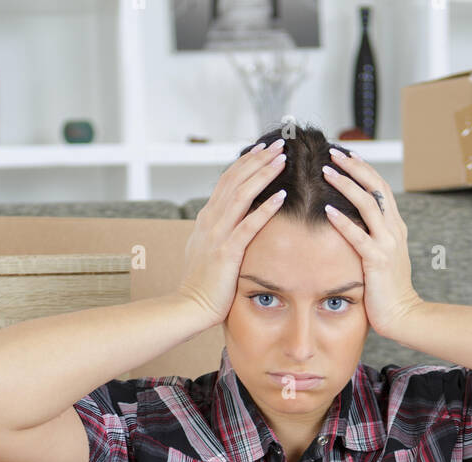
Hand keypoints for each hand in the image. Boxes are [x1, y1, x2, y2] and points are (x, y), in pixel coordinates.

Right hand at [176, 140, 289, 326]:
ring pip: (241, 195)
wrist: (189, 307)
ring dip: (263, 175)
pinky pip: (248, 225)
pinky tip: (281, 196)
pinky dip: (265, 209)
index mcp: (206, 218)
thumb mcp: (206, 250)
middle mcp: (210, 220)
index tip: (263, 150)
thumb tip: (227, 223)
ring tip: (282, 160)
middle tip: (279, 144)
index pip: (227, 180)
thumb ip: (216, 233)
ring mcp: (217, 235)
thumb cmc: (202, 284)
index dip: (246, 162)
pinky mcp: (226, 253)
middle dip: (258, 160)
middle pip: (235, 180)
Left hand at [322, 149, 422, 341]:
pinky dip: (342, 221)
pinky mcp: (377, 260)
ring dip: (346, 184)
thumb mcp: (384, 258)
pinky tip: (326, 210)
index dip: (363, 169)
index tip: (346, 155)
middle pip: (375, 187)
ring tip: (327, 172)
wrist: (404, 315)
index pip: (380, 188)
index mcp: (395, 227)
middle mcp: (394, 230)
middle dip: (354, 167)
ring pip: (367, 204)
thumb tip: (353, 228)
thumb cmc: (388, 291)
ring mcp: (387, 244)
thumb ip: (373, 240)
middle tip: (333, 153)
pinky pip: (358, 236)